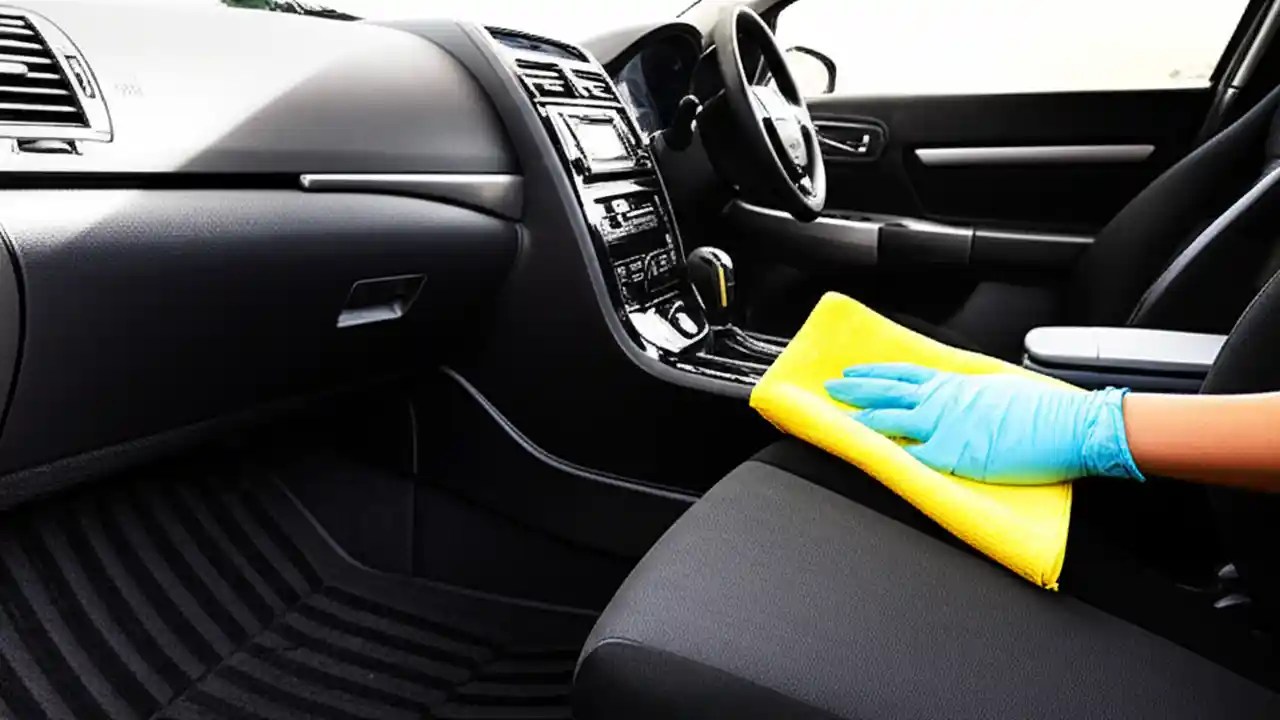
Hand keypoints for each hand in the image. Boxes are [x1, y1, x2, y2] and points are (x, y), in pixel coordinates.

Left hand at [824, 363, 1142, 483]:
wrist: (1067, 425)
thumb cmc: (1042, 409)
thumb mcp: (998, 388)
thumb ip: (970, 394)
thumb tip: (961, 399)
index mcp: (955, 384)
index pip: (904, 375)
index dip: (875, 374)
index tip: (854, 373)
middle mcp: (943, 400)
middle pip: (888, 392)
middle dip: (857, 390)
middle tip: (832, 388)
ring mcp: (944, 426)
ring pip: (890, 419)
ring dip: (863, 418)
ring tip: (840, 417)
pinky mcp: (952, 454)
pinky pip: (912, 456)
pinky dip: (890, 454)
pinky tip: (869, 454)